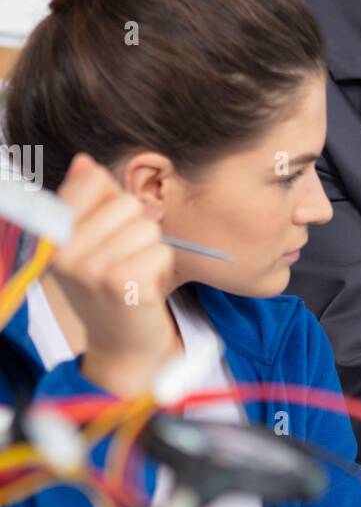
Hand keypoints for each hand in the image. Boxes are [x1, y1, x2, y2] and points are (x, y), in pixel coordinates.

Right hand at [51, 153, 178, 393]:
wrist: (121, 345)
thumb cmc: (107, 288)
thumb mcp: (88, 243)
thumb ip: (86, 200)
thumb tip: (86, 161)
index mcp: (52, 234)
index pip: (95, 181)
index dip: (114, 202)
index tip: (108, 234)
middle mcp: (64, 251)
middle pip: (127, 203)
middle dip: (137, 229)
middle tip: (125, 261)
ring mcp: (90, 269)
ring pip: (148, 227)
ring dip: (152, 251)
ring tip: (135, 275)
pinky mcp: (121, 285)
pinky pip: (161, 251)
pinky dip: (162, 269)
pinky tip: (145, 289)